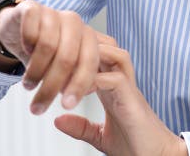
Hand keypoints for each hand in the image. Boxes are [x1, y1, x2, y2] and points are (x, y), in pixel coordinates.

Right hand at [0, 0, 112, 114]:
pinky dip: (27, 45)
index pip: (90, 61)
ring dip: (35, 71)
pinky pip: (30, 30)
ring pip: (48, 45)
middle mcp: (73, 22)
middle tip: (39, 106)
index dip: (79, 85)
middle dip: (52, 86)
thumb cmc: (42, 51)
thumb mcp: (60, 68)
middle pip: (68, 57)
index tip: (67, 105)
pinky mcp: (31, 7)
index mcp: (87, 35)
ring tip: (28, 85)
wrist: (16, 29)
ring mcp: (53, 12)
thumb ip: (70, 80)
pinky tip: (25, 51)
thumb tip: (71, 99)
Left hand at [54, 44, 187, 155]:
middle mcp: (120, 81)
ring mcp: (128, 87)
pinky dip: (93, 81)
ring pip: (113, 52)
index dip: (76, 50)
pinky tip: (78, 92)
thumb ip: (80, 126)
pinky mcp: (132, 98)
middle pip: (105, 43)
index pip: (96, 53)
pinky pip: (113, 78)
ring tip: (68, 70)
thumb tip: (58, 120)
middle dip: (82, 44)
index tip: (54, 60)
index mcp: (112, 86)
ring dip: (90, 56)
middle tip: (58, 56)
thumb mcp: (100, 136)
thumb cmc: (135, 145)